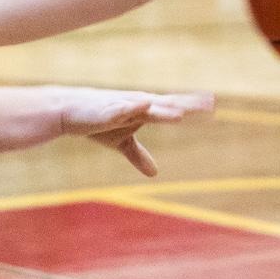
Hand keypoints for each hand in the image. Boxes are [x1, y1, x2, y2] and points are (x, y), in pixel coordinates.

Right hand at [54, 88, 214, 176]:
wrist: (68, 111)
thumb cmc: (97, 123)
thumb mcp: (121, 143)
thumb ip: (139, 155)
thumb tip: (155, 174)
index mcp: (144, 111)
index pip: (172, 107)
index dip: (191, 106)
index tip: (211, 105)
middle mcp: (137, 104)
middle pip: (166, 105)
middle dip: (185, 106)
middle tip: (209, 105)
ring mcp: (123, 106)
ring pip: (147, 108)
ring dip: (163, 110)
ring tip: (179, 115)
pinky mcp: (106, 110)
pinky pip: (121, 109)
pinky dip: (132, 107)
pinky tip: (143, 105)